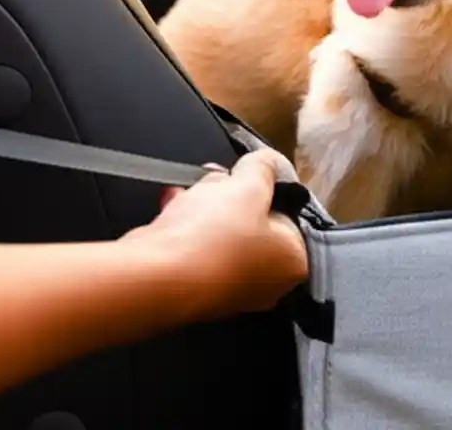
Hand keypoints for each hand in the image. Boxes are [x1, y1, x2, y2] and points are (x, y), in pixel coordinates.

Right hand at [124, 149, 307, 320]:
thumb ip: (263, 166)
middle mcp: (267, 283)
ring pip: (221, 234)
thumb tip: (268, 161)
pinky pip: (196, 249)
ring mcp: (229, 291)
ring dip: (204, 206)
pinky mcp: (195, 290)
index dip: (265, 188)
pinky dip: (185, 226)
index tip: (247, 173)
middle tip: (217, 178)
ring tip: (190, 189)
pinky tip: (172, 205)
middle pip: (253, 223)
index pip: (289, 215)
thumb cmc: (216, 234)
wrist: (157, 276)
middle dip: (231, 195)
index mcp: (293, 262)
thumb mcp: (249, 184)